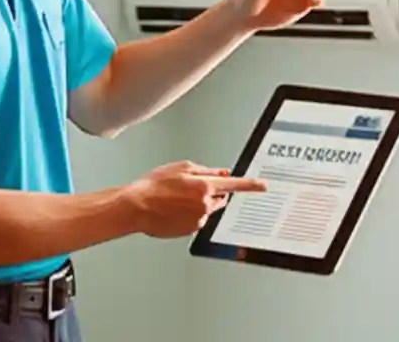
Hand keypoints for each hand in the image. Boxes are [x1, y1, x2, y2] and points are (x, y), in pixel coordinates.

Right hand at [123, 160, 266, 238]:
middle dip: (211, 193)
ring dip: (199, 204)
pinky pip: (197, 220)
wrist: (136, 206)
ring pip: (207, 209)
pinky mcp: (190, 230)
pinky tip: (173, 210)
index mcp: (205, 186)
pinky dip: (189, 215)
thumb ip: (205, 170)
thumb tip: (221, 173)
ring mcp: (199, 219)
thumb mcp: (181, 168)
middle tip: (189, 189)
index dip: (251, 185)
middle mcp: (205, 204)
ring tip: (175, 200)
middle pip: (220, 197)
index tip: (263, 186)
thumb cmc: (153, 186)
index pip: (235, 185)